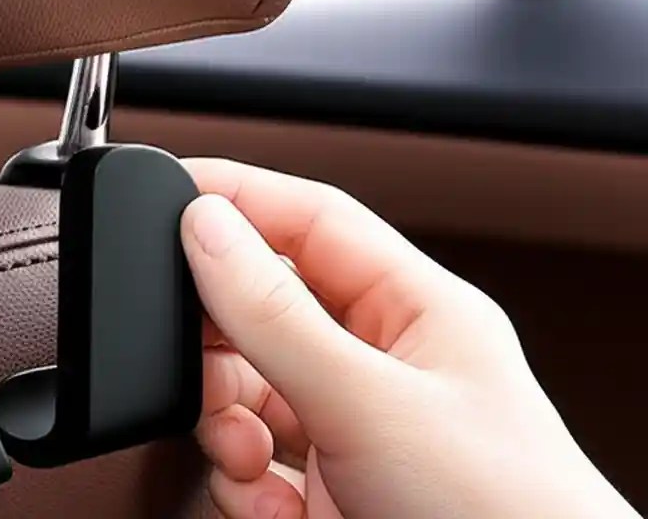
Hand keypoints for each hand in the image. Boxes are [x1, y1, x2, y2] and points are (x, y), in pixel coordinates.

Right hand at [181, 158, 637, 518]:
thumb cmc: (505, 516)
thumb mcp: (372, 403)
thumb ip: (279, 316)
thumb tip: (208, 229)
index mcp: (417, 311)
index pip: (314, 221)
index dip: (241, 197)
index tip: (171, 190)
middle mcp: (383, 365)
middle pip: (265, 310)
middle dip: (219, 341)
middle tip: (194, 357)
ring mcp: (353, 433)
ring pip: (246, 392)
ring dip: (224, 423)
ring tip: (243, 451)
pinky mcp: (327, 493)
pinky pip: (249, 463)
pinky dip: (240, 484)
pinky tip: (268, 502)